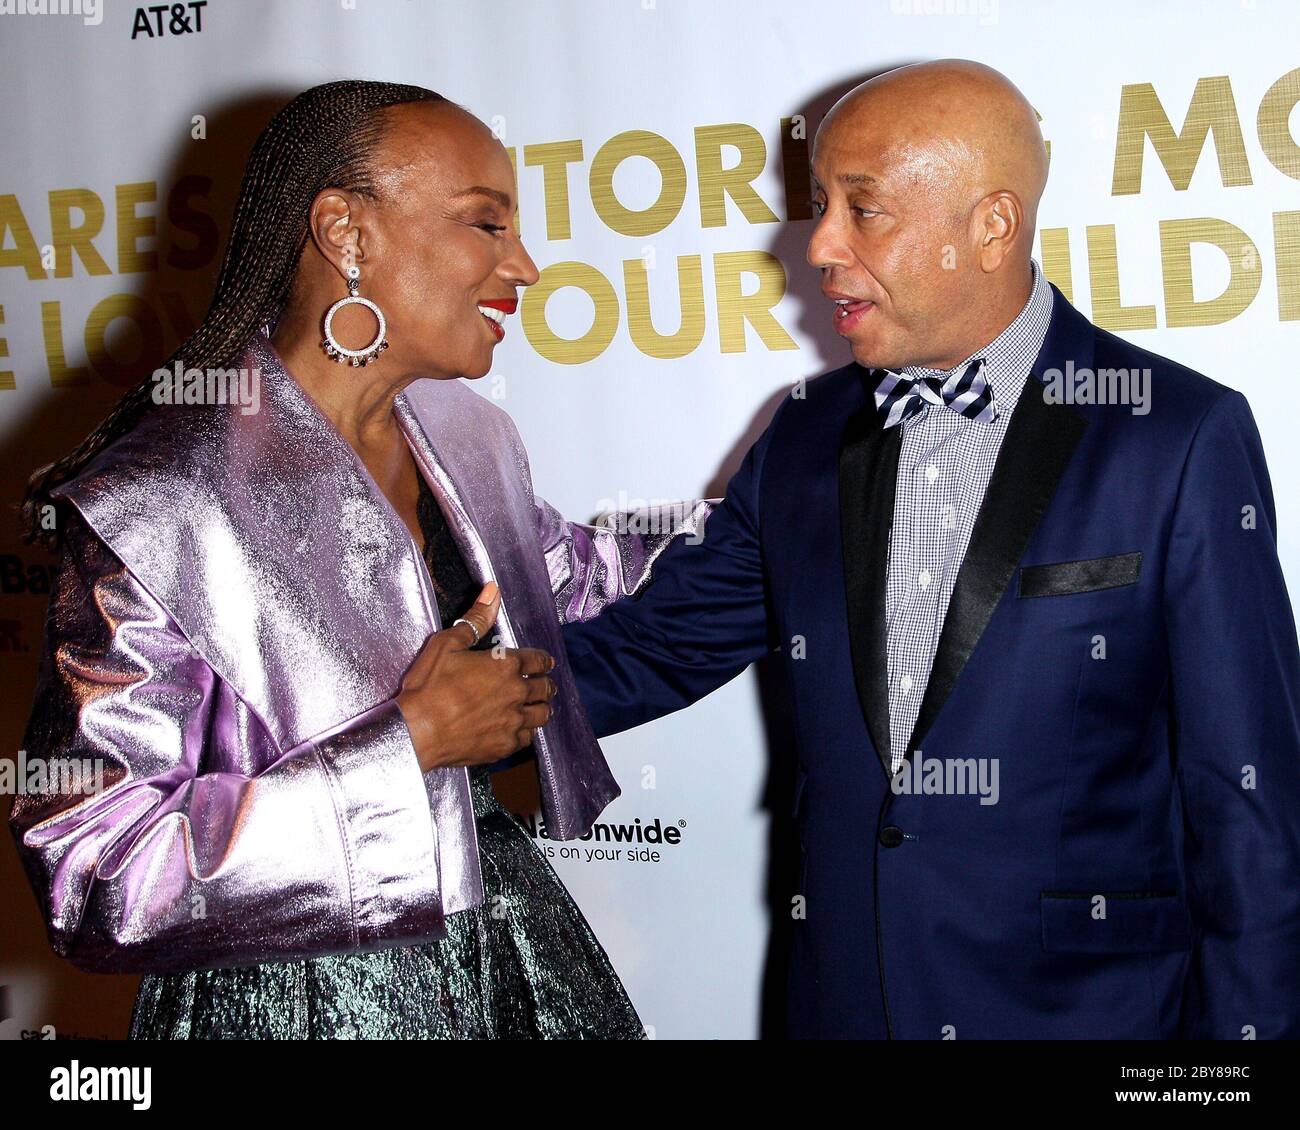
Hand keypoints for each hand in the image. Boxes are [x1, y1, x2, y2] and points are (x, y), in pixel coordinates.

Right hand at [396, 581, 556, 771]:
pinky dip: (526, 731)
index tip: (545, 663)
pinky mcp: (506, 744)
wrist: (416, 731)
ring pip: (543, 714)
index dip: (543, 660)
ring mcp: (513, 720)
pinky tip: (520, 729)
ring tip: (538, 706)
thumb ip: (476, 618)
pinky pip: (528, 737)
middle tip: (544, 685)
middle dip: (546, 684)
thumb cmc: (428, 686)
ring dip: (542, 707)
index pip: (538, 659)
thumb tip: (493, 591)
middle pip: (545, 687)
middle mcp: (516, 691)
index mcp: (505, 664)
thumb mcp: (447, 643)